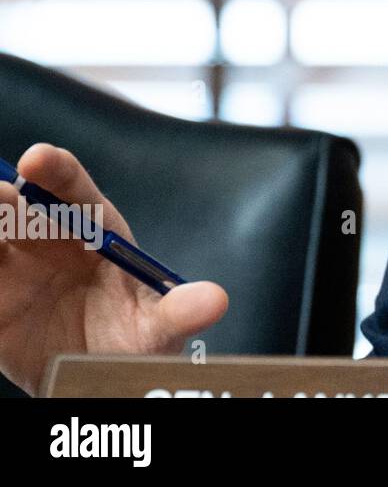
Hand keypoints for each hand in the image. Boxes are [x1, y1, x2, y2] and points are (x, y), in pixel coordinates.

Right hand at [0, 144, 227, 395]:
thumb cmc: (134, 341)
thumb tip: (215, 301)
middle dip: (1, 193)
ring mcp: (14, 263)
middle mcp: (48, 236)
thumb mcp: (158, 329)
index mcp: (94, 227)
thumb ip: (179, 312)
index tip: (36, 159)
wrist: (96, 380)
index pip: (72, 187)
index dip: (54, 167)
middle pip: (16, 202)